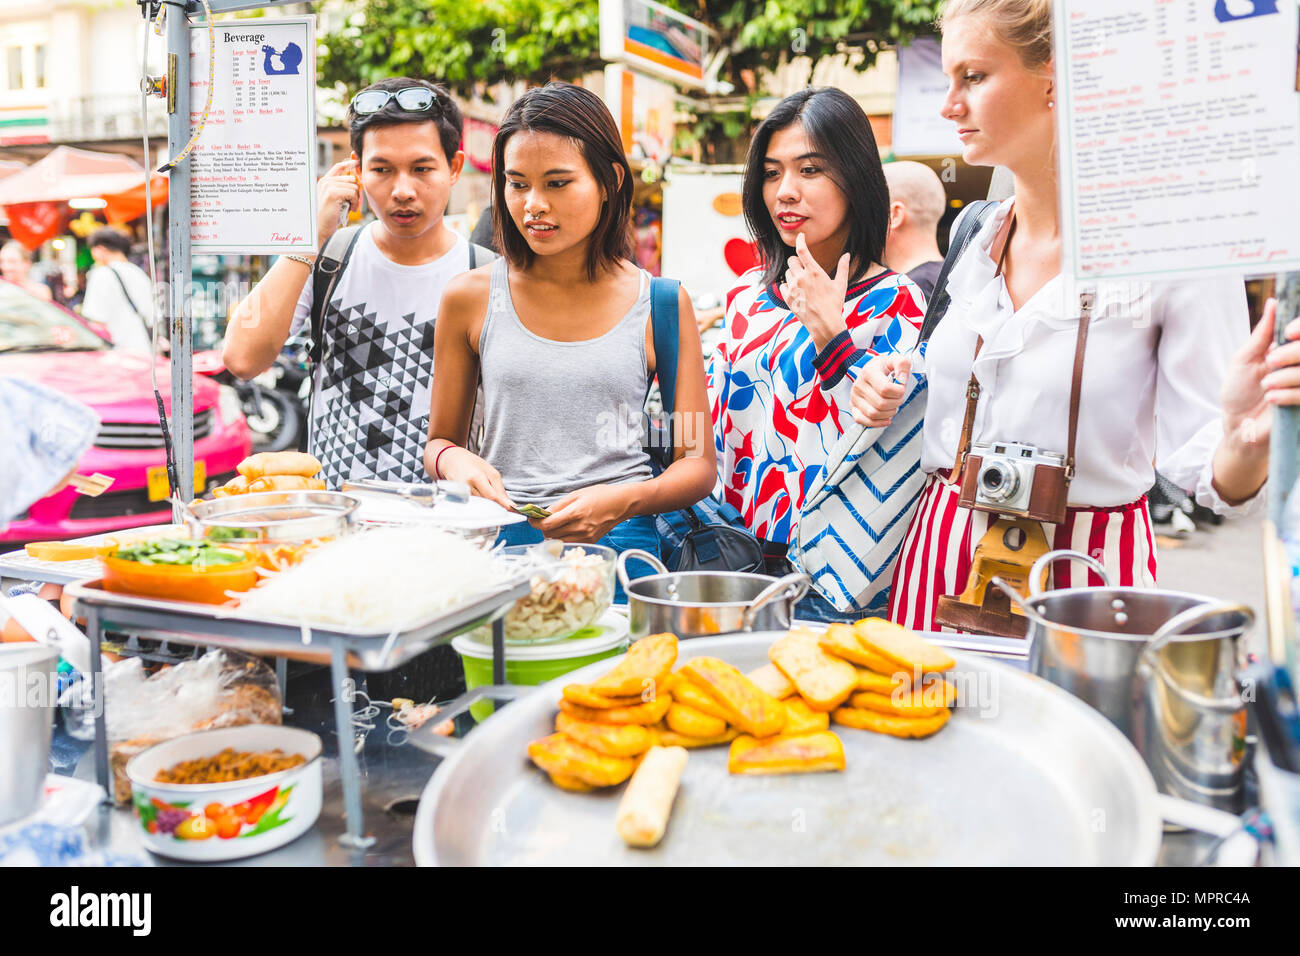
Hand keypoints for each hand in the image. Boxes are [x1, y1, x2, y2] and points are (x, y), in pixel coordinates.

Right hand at [316, 159, 360, 245]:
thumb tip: (357, 180)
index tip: (357, 162)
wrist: (320, 228)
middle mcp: (325, 181)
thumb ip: (343, 189)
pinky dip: (354, 203)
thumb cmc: (329, 217)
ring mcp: (328, 186)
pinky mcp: (332, 193)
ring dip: (355, 200)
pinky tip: (349, 210)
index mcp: (325, 181)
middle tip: (352, 204)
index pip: (339, 166)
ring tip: (349, 208)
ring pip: (354, 186)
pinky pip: (353, 193)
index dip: (350, 163)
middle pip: (352, 179)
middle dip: (356, 192)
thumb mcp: (336, 200)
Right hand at [437, 446, 511, 510]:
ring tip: (489, 496)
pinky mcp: (458, 499)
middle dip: (497, 505)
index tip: (513, 511)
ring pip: (481, 506)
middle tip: (505, 506)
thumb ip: (500, 488)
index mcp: (475, 477)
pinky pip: (474, 505)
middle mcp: (466, 487)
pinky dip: (482, 504)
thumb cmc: (472, 463)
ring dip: (490, 505)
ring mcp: (461, 494)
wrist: (452, 461)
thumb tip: (509, 504)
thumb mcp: (490, 471)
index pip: (492, 496)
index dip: (503, 504)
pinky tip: (483, 499)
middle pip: (487, 503)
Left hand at [535, 484, 632, 543]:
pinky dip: (563, 538)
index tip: (532, 519)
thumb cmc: (601, 495)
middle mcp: (580, 528)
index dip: (535, 523)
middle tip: (544, 521)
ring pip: (558, 542)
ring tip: (555, 525)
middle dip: (543, 528)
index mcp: (576, 513)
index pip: (547, 525)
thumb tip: (544, 514)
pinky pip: (570, 543)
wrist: (621, 504)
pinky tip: (566, 529)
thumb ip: (559, 505)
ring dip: (552, 535)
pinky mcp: (590, 541)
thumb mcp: (577, 494)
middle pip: (550, 535)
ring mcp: (586, 537)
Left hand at [778, 233, 849, 350]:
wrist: (825, 324)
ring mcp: (793, 287)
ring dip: (793, 275)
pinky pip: (783, 285)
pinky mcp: (788, 297)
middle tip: (804, 270)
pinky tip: (798, 292)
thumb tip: (847, 254)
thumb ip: (842, 267)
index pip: (802, 250)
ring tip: (804, 285)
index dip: (800, 240)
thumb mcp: (841, 285)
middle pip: (792, 260)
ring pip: (788, 273)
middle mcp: (802, 277)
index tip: (800, 236)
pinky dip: (789, 286)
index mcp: (815, 272)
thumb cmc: (834, 304)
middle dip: (797, 262)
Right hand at [850, 353, 912, 427]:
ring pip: (873, 414)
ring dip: (889, 413)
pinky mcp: (853, 407)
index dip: (899, 392)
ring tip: (893, 406)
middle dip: (896, 403)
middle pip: (881, 403)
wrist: (871, 370)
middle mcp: (859, 385)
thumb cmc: (883, 368)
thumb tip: (902, 380)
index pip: (885, 389)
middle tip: (899, 398)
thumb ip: (903, 364)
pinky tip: (886, 418)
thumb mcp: (895, 360)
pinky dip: (876, 423)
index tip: (901, 388)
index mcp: (869, 372)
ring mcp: (855, 397)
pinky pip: (862, 421)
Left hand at [1221, 299, 1293, 449]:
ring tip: (1267, 386)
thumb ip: (1262, 334)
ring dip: (1286, 377)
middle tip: (1271, 362)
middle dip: (1292, 353)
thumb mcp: (1244, 359)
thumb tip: (1273, 303)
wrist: (1239, 425)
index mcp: (1289, 348)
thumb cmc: (1239, 390)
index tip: (1288, 332)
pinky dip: (1288, 394)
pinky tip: (1273, 399)